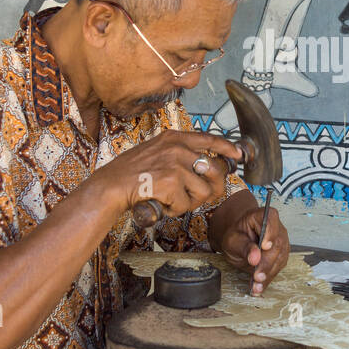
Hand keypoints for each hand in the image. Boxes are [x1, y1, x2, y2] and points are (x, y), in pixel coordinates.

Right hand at [92, 130, 242, 220]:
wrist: (110, 186)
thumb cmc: (131, 173)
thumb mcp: (156, 152)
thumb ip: (180, 156)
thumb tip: (208, 168)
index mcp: (174, 138)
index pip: (209, 139)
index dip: (227, 148)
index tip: (237, 156)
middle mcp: (177, 148)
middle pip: (215, 170)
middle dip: (212, 188)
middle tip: (197, 197)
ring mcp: (175, 164)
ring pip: (203, 192)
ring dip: (189, 202)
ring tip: (171, 200)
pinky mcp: (171, 182)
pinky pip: (186, 205)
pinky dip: (174, 210)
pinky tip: (161, 203)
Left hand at [217, 205, 290, 296]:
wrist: (239, 241)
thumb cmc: (236, 236)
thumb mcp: (232, 240)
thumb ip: (243, 247)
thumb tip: (255, 257)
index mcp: (262, 216)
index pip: (271, 219)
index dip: (270, 232)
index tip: (265, 246)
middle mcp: (276, 227)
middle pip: (277, 244)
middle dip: (267, 262)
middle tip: (257, 275)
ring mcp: (281, 242)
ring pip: (280, 258)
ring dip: (268, 274)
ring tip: (256, 286)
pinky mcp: (281, 255)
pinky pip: (277, 268)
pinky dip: (268, 279)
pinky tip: (259, 287)